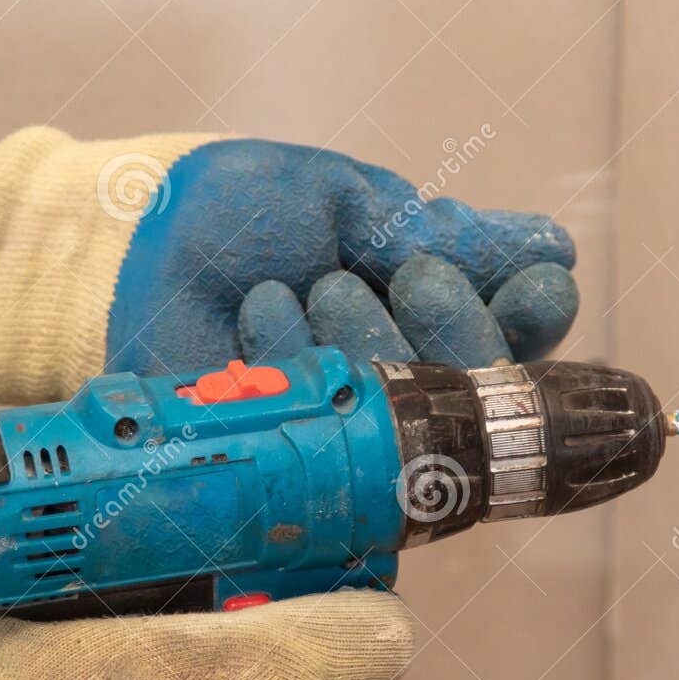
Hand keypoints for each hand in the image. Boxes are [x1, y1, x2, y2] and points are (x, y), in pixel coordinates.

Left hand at [0, 131, 577, 410]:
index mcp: (422, 322)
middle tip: (400, 271)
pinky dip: (309, 364)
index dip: (536, 325)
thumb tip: (549, 252)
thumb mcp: (354, 206)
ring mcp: (343, 435)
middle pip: (481, 393)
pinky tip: (265, 320)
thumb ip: (449, 236)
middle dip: (453, 325)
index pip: (518, 346)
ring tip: (305, 288)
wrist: (128, 250)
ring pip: (417, 417)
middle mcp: (393, 388)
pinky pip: (342, 443)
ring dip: (372, 340)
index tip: (536, 287)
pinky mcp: (292, 473)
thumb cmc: (233, 219)